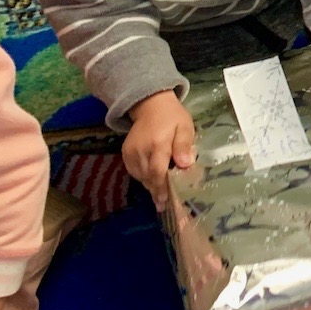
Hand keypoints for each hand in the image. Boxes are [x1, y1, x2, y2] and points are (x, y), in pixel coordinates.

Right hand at [124, 89, 196, 210]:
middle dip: (156, 191)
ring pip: (140, 176)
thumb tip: (185, 165)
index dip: (161, 188)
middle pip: (147, 176)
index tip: (165, 201)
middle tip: (164, 205)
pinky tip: (152, 182)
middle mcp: (141, 150)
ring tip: (159, 197)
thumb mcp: (185, 127)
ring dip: (150, 186)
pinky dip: (143, 177)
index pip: (157, 171)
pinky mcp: (125, 153)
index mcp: (158, 143)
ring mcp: (130, 152)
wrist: (150, 105)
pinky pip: (134, 171)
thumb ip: (184, 146)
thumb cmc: (173, 117)